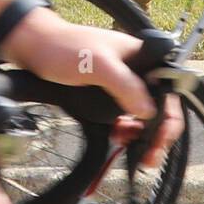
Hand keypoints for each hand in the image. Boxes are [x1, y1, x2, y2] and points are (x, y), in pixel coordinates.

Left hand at [2, 10, 184, 164]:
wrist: (34, 46)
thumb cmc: (64, 46)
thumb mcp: (98, 64)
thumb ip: (126, 85)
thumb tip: (148, 111)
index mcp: (144, 58)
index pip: (169, 90)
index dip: (168, 118)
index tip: (159, 141)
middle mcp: (137, 71)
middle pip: (160, 106)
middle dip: (158, 134)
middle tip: (150, 158)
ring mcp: (123, 84)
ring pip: (144, 116)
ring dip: (144, 137)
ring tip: (138, 156)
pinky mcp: (108, 95)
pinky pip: (126, 118)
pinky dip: (127, 133)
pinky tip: (121, 141)